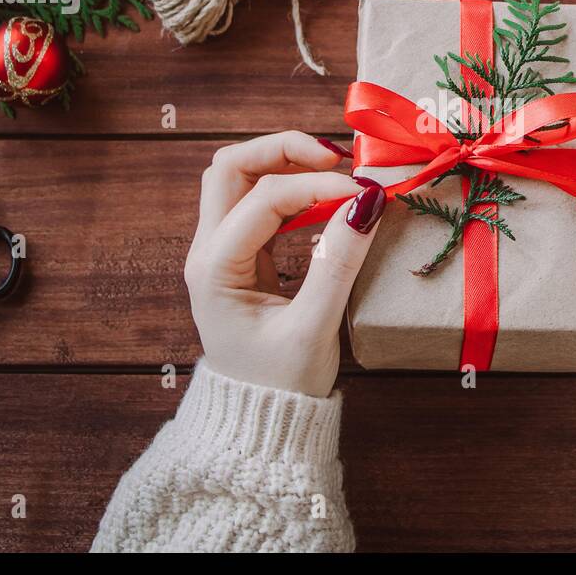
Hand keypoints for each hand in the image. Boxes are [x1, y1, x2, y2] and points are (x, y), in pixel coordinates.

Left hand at [183, 131, 383, 396]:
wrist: (259, 424)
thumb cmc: (282, 385)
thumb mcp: (314, 330)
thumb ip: (338, 265)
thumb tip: (367, 204)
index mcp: (215, 269)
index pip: (265, 199)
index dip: (318, 186)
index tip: (367, 194)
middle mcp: (207, 251)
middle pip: (230, 166)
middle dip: (283, 150)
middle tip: (337, 159)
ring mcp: (219, 251)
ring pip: (239, 177)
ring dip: (284, 162)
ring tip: (334, 171)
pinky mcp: (240, 256)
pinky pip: (256, 201)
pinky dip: (289, 187)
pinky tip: (325, 196)